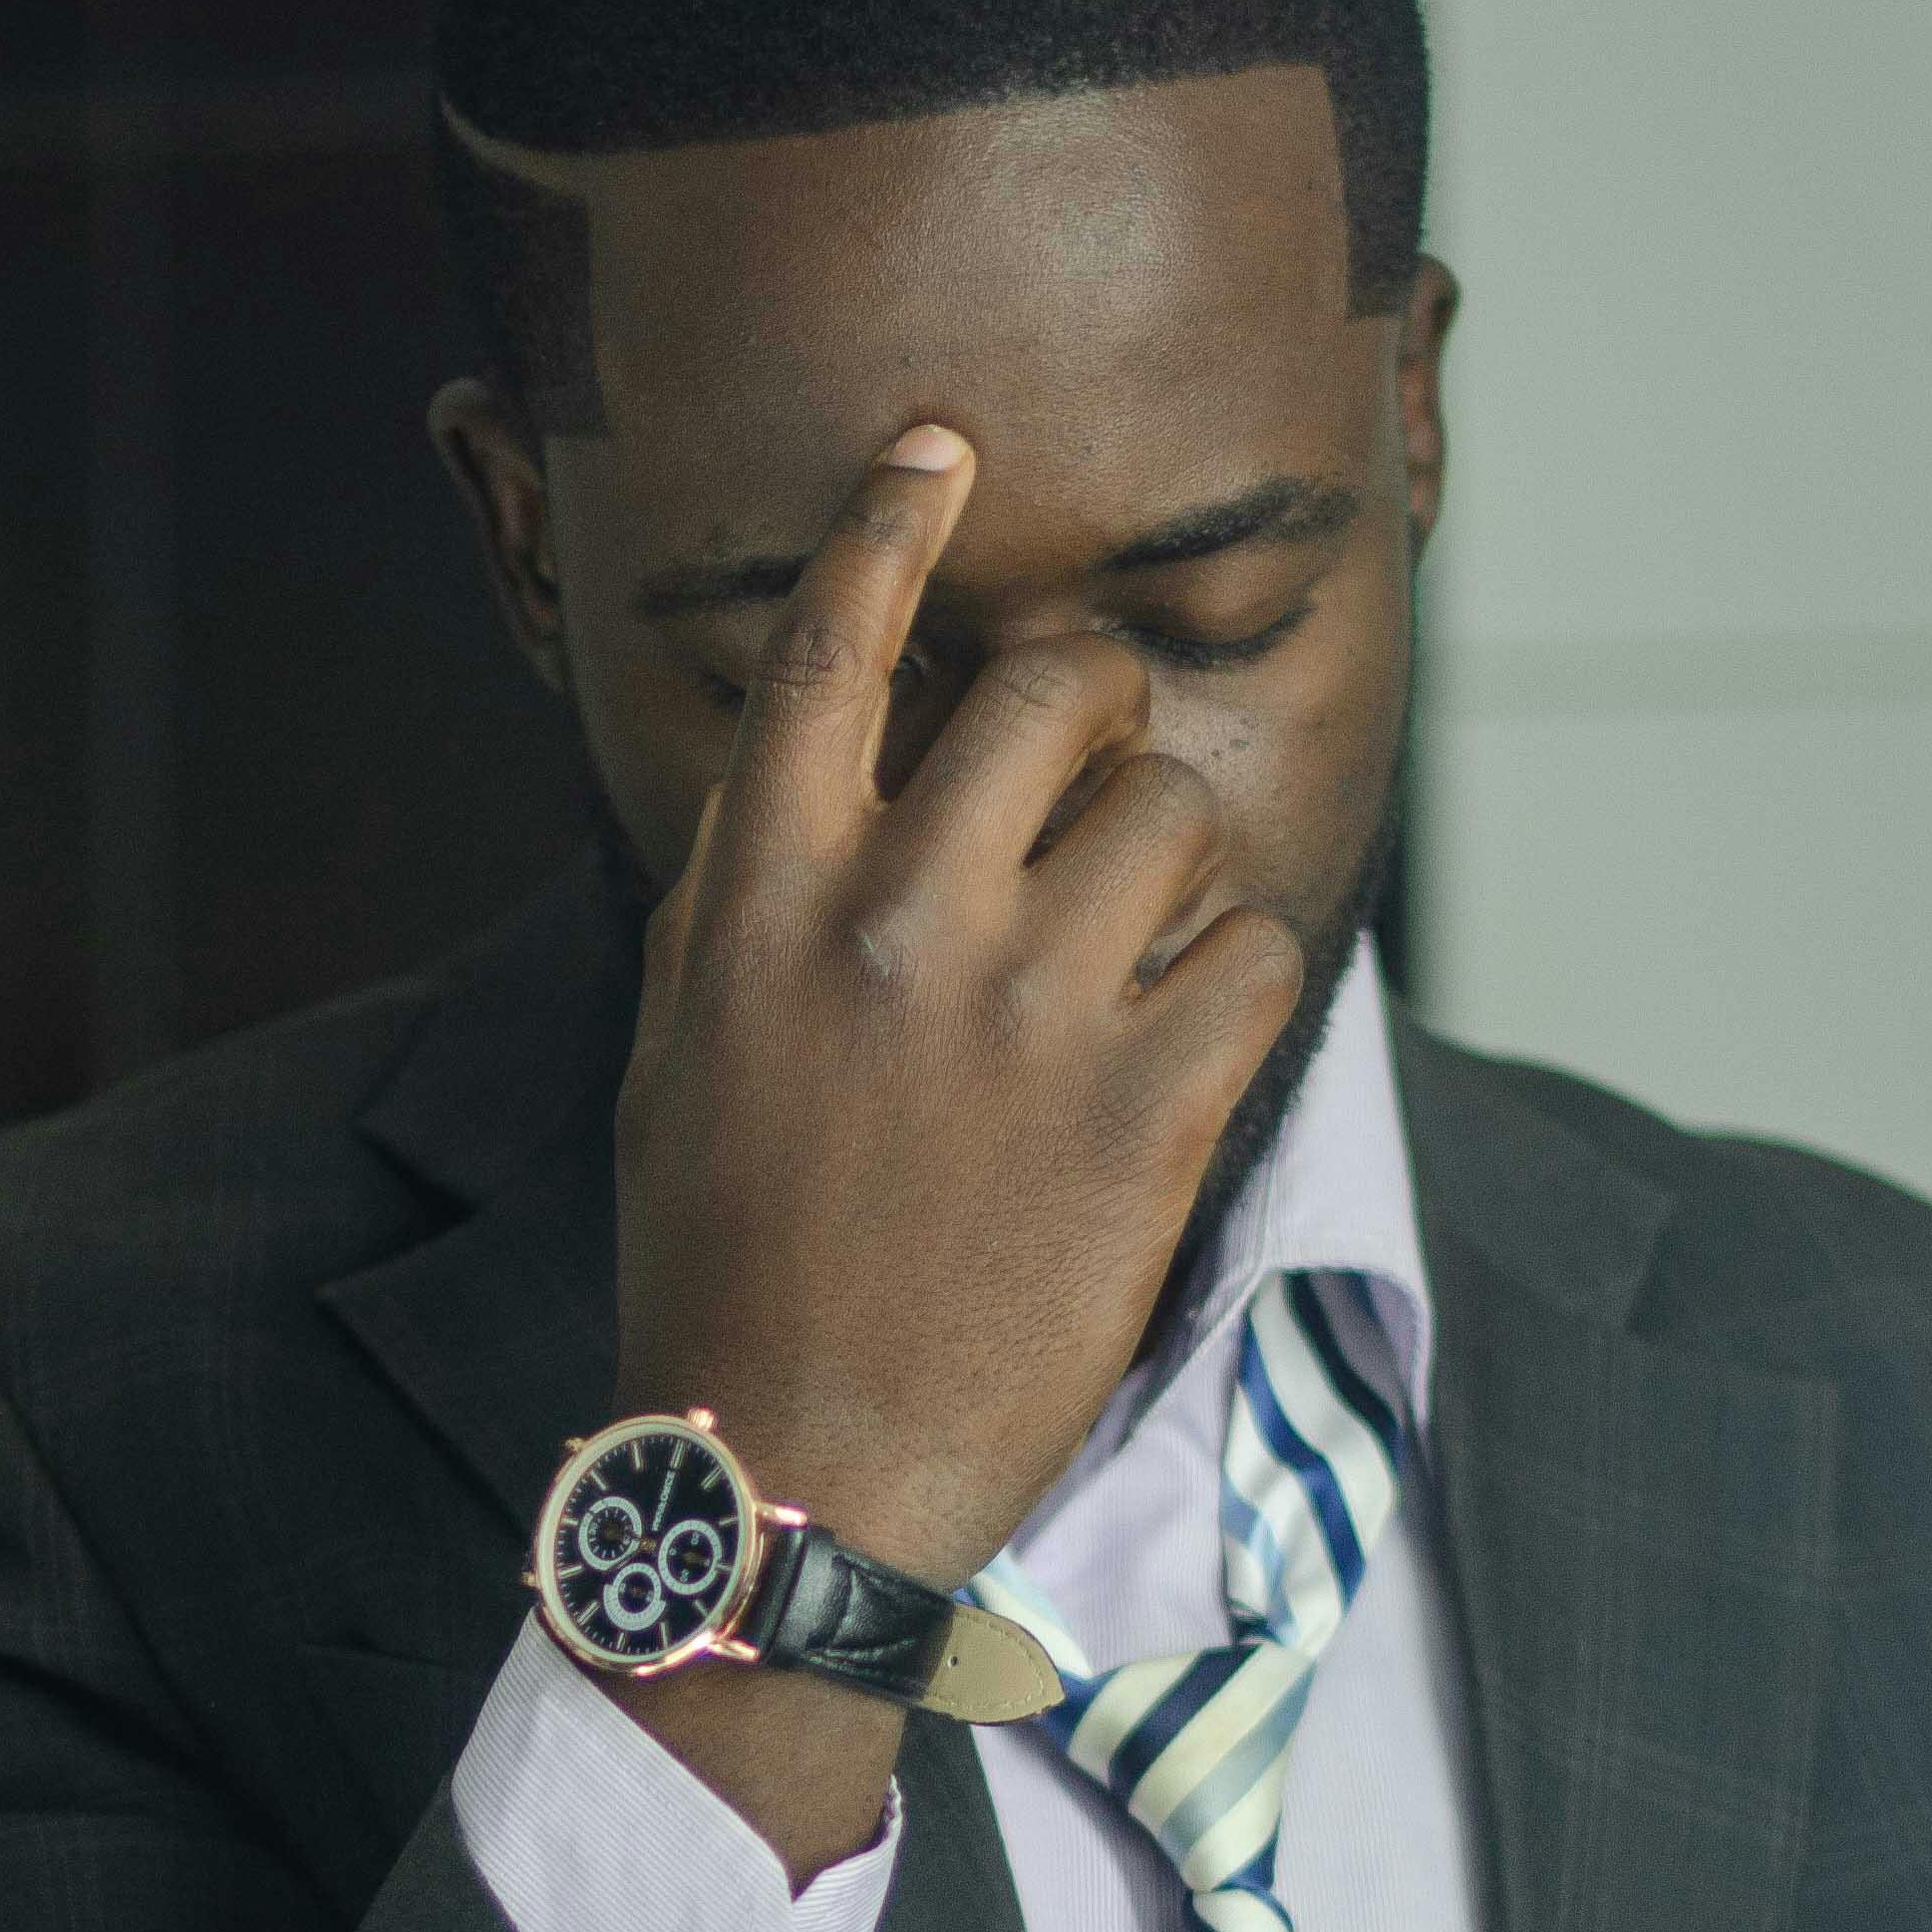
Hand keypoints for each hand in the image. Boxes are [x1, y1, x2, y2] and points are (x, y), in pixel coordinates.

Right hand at [599, 424, 1298, 1880]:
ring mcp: (1026, 1015)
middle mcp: (893, 926)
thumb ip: (745, 900)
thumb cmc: (721, 1275)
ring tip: (1124, 970)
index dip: (896, 521)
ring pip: (1175, 811)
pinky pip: (1253, 952)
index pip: (833, 649)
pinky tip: (1172, 1061)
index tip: (945, 447)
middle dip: (1093, 710)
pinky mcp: (1144, 1112)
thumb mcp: (678, 1062)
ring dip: (1171, 869)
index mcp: (756, 905)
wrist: (790, 1484)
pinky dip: (1231, 989)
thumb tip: (821, 770)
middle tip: (1089, 780)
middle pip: (1055, 686)